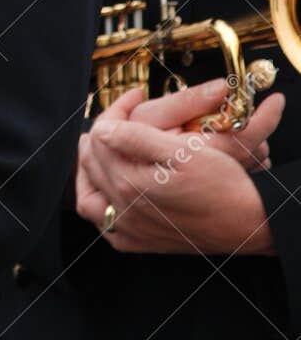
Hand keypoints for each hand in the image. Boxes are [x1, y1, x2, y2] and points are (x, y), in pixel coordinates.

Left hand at [76, 84, 282, 255]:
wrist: (249, 225)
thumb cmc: (223, 186)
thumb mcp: (184, 151)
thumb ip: (137, 138)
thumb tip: (102, 128)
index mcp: (130, 184)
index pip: (101, 139)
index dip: (113, 111)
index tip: (133, 96)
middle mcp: (124, 211)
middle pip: (91, 166)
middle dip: (98, 137)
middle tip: (113, 118)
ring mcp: (131, 231)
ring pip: (90, 200)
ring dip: (90, 173)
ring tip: (100, 151)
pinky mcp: (142, 244)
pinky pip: (106, 226)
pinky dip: (101, 204)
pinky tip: (111, 191)